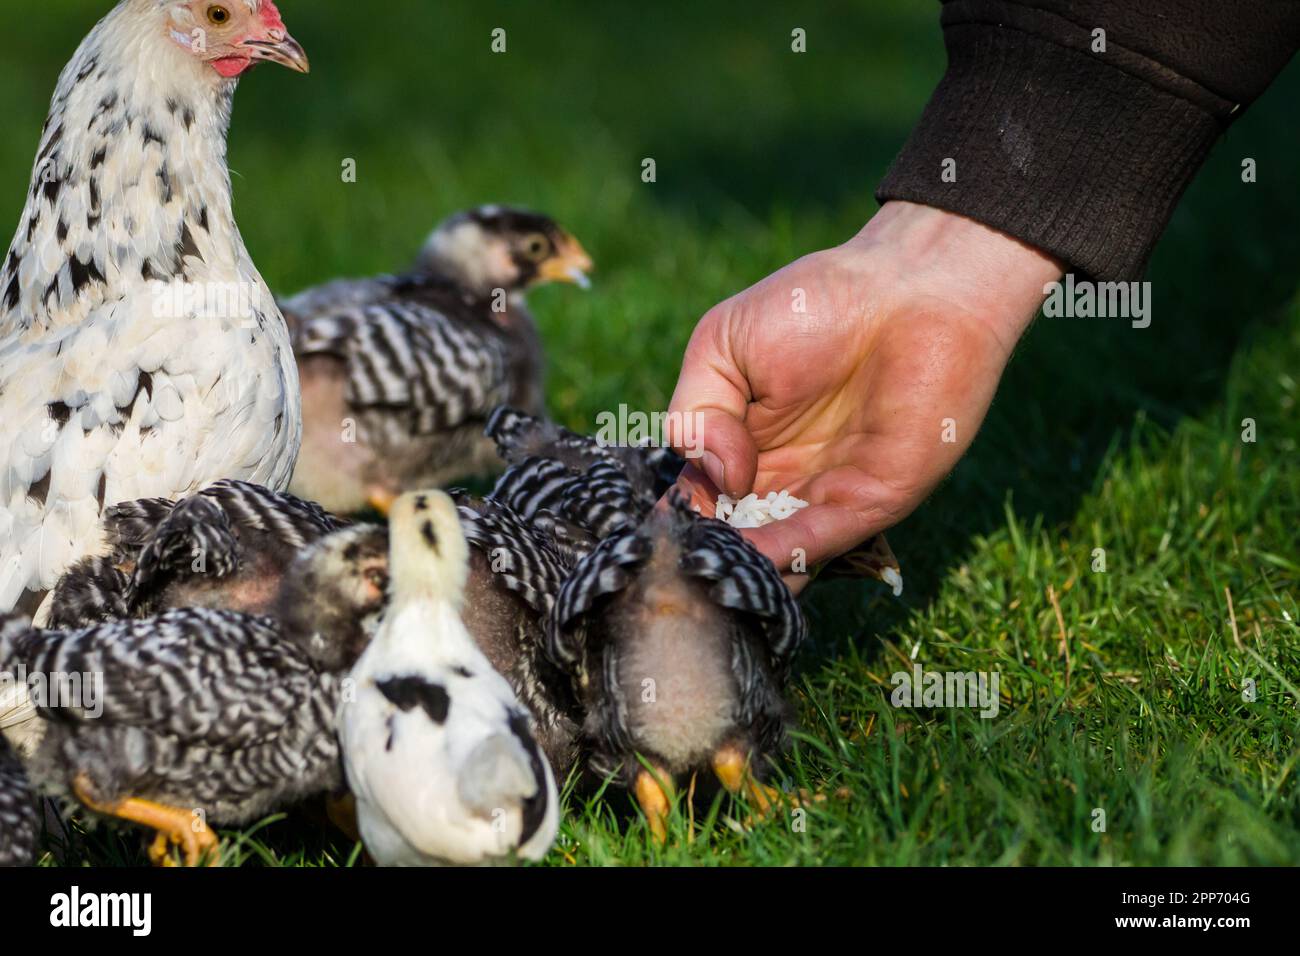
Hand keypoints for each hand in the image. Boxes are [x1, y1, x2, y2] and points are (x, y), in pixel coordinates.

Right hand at [668, 201, 1062, 586]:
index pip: (697, 502)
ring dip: (739, 571)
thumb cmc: (814, 303)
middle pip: (731, 541)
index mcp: (739, 448)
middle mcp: (781, 483)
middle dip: (703, 563)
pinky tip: (752, 557)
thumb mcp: (722, 346)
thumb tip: (717, 481)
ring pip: (773, 556)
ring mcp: (825, 496)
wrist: (913, 285)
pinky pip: (820, 539)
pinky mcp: (872, 502)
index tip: (647, 541)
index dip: (673, 523)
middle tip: (670, 578)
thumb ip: (695, 414)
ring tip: (705, 578)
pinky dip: (785, 556)